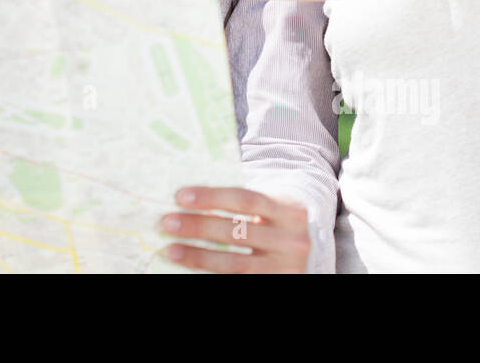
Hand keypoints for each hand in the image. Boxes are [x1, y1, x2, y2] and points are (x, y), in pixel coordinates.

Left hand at [160, 186, 310, 272]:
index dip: (211, 197)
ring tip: (171, 250)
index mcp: (288, 210)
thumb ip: (240, 203)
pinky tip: (190, 267)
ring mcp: (286, 268)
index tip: (179, 197)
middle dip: (198, 227)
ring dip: (198, 256)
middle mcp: (291, 241)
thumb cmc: (278, 219)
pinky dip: (212, 274)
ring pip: (236, 264)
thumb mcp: (270, 205)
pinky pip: (239, 281)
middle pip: (237, 232)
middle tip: (166, 223)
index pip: (245, 200)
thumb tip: (189, 203)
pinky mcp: (278, 283)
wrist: (313, 247)